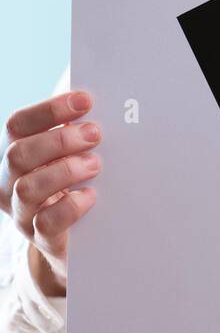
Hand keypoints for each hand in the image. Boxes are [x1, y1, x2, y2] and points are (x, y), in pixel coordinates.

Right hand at [0, 90, 101, 296]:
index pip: (18, 124)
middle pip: (18, 154)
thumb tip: (93, 94)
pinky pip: (46, 223)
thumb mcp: (69, 150)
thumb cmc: (73, 180)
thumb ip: (75, 124)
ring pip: (27, 188)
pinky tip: (90, 195)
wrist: (73, 234)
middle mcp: (10, 182)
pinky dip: (70, 206)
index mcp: (15, 152)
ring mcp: (23, 212)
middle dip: (58, 140)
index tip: (85, 101)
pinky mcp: (42, 238)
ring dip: (64, 171)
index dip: (49, 109)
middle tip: (95, 134)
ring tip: (95, 164)